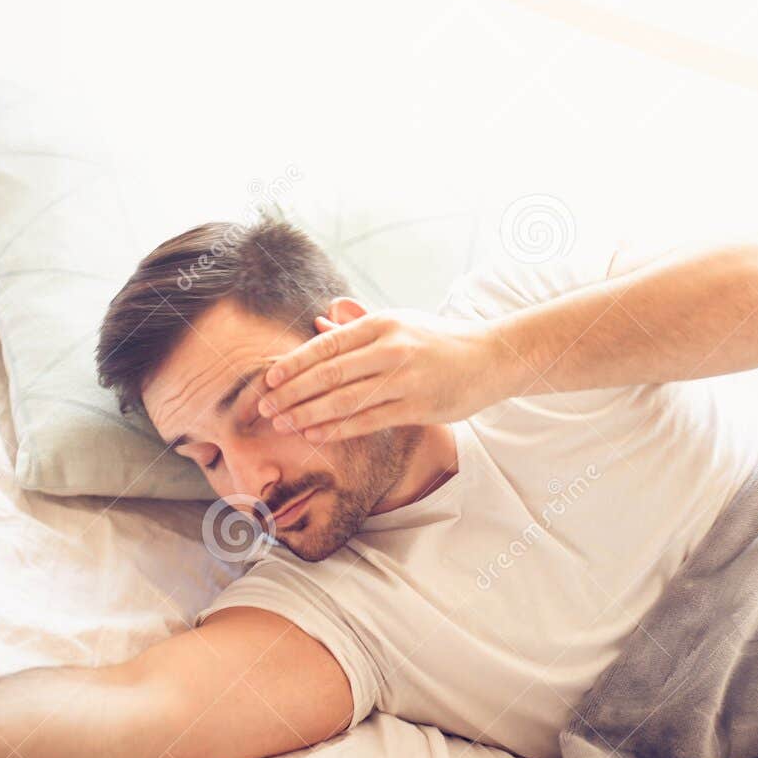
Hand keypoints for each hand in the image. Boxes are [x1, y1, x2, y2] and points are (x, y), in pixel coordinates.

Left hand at [260, 309, 506, 441]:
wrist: (491, 357)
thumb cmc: (438, 339)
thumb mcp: (399, 322)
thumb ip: (357, 325)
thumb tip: (317, 323)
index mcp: (383, 323)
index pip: (328, 344)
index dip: (295, 363)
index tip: (270, 379)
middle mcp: (392, 349)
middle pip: (331, 373)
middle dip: (293, 392)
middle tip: (266, 407)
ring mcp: (406, 380)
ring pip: (346, 400)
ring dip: (309, 414)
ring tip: (283, 424)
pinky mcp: (418, 407)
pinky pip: (369, 421)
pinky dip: (338, 429)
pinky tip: (315, 435)